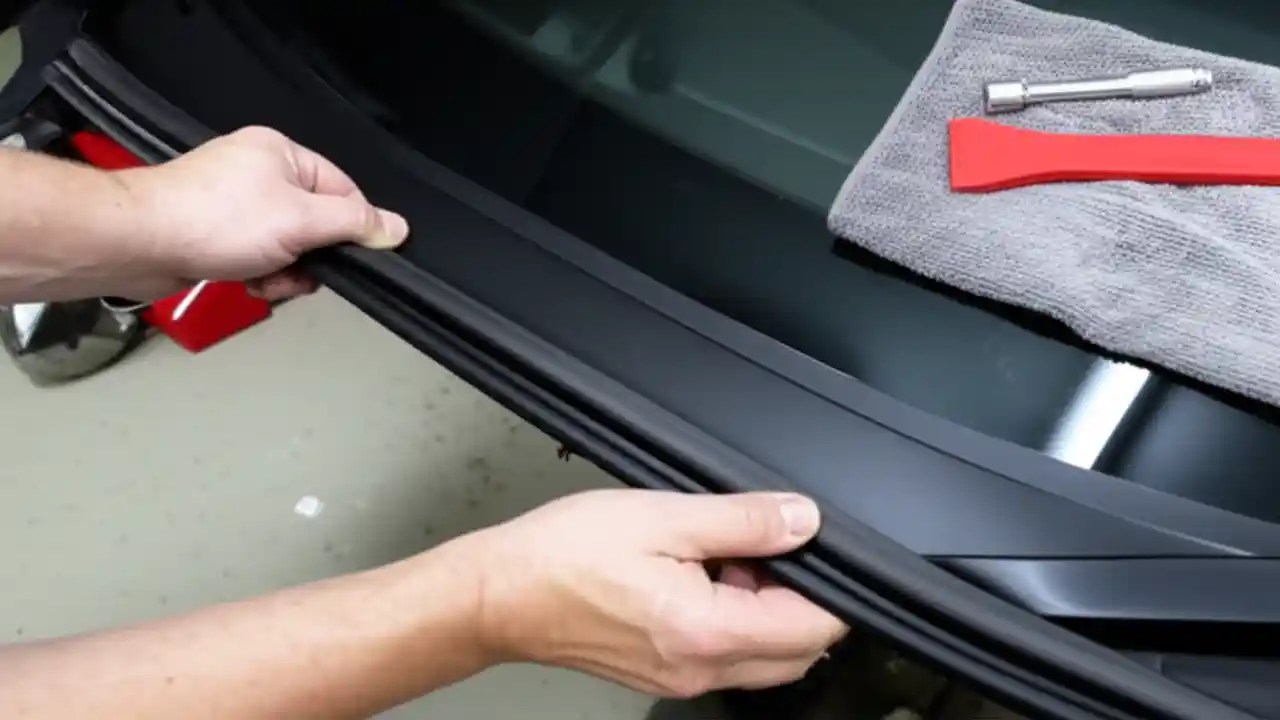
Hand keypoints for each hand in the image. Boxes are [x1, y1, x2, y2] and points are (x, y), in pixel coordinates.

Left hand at [118, 126, 408, 299]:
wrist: (140, 243)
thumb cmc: (213, 220)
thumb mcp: (300, 221)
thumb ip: (354, 224)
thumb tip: (396, 227)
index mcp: (282, 154)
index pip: (343, 190)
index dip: (351, 228)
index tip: (352, 257)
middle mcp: (259, 173)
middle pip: (316, 224)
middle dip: (310, 258)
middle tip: (293, 271)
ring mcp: (236, 204)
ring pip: (288, 246)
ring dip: (283, 272)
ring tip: (261, 279)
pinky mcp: (216, 232)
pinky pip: (259, 256)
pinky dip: (258, 274)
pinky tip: (244, 281)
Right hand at [467, 490, 847, 696]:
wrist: (500, 594)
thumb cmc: (565, 553)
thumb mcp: (663, 516)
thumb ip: (743, 520)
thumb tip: (804, 519)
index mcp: (708, 632)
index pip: (813, 629)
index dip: (826, 584)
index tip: (807, 543)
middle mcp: (699, 670)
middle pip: (797, 653)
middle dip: (798, 600)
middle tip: (759, 546)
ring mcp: (680, 680)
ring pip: (763, 659)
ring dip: (764, 611)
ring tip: (719, 557)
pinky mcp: (662, 675)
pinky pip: (724, 658)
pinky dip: (732, 622)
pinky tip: (695, 577)